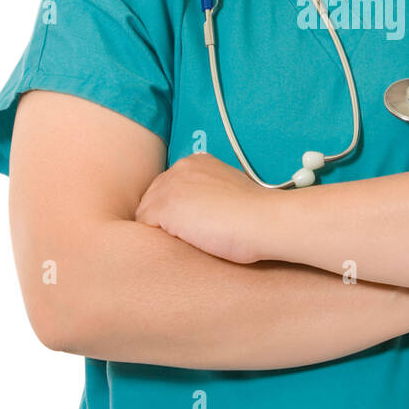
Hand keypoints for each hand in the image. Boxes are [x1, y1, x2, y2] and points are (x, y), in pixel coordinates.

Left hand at [134, 152, 271, 262]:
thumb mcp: (230, 189)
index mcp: (196, 162)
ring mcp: (169, 187)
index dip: (175, 208)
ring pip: (146, 213)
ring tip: (181, 244)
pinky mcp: (165, 208)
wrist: (262, 219)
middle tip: (183, 238)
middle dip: (163, 218)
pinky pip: (146, 228)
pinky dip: (158, 240)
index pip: (168, 187)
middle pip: (153, 198)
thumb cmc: (255, 212)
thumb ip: (210, 191)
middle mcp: (179, 168)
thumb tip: (199, 210)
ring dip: (160, 230)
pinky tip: (178, 246)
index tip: (189, 223)